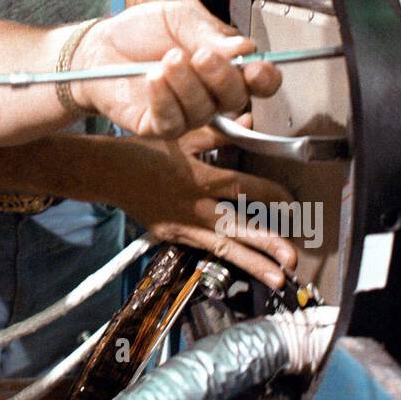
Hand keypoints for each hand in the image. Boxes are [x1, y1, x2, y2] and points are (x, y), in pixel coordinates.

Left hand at [74, 1, 281, 138]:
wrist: (100, 45)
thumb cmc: (141, 32)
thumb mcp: (177, 18)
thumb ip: (208, 33)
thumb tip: (243, 48)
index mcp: (222, 67)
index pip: (258, 82)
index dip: (264, 79)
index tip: (255, 67)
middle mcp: (209, 95)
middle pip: (235, 99)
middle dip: (222, 77)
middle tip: (202, 55)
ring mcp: (184, 114)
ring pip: (202, 111)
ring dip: (187, 83)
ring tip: (168, 59)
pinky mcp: (156, 126)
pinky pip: (171, 122)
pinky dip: (164, 98)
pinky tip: (153, 77)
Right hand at [106, 120, 298, 286]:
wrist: (107, 173)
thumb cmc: (144, 150)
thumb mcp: (181, 136)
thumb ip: (219, 134)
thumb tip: (250, 121)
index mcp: (199, 179)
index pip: (244, 189)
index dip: (272, 196)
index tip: (293, 204)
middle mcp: (194, 208)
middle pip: (237, 228)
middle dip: (266, 245)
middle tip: (293, 259)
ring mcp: (183, 227)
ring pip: (224, 248)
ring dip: (253, 264)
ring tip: (278, 278)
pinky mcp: (173, 237)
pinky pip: (205, 248)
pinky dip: (226, 256)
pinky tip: (247, 266)